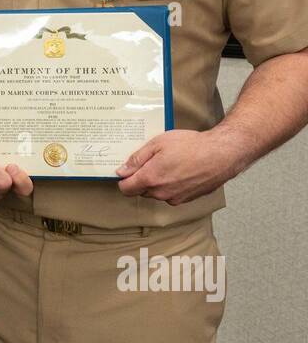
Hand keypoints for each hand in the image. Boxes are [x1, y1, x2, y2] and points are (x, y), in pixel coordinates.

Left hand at [115, 128, 243, 204]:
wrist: (221, 154)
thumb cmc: (192, 146)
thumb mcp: (158, 143)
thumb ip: (137, 159)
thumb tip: (121, 171)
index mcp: (150, 179)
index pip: (125, 189)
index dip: (124, 179)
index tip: (127, 170)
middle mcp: (161, 193)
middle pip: (141, 191)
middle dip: (142, 179)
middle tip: (152, 161)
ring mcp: (175, 198)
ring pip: (157, 193)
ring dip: (158, 182)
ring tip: (170, 163)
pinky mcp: (187, 199)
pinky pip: (171, 194)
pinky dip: (172, 185)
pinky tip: (181, 170)